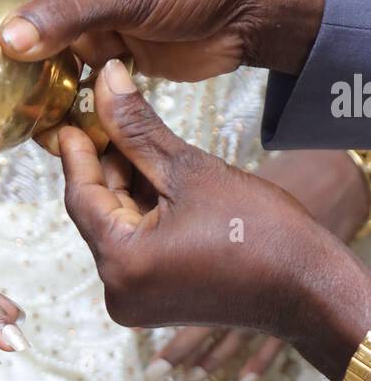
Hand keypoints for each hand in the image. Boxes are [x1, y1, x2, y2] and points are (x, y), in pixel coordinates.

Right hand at [0, 0, 323, 80]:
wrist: (249, 5)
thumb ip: (66, 16)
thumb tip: (7, 40)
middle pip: (2, 18)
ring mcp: (83, 24)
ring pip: (32, 56)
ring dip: (13, 84)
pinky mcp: (104, 55)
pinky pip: (64, 80)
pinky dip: (50, 101)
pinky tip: (36, 127)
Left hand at [59, 60, 370, 380]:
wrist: (306, 286)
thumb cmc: (260, 233)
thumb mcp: (190, 170)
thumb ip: (137, 129)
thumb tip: (107, 80)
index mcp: (122, 262)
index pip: (81, 196)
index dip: (78, 152)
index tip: (73, 118)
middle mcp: (117, 291)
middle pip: (97, 213)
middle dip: (108, 166)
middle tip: (109, 119)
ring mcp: (134, 300)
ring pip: (116, 228)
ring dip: (127, 188)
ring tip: (142, 144)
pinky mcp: (152, 300)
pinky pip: (134, 247)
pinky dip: (142, 214)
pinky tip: (158, 180)